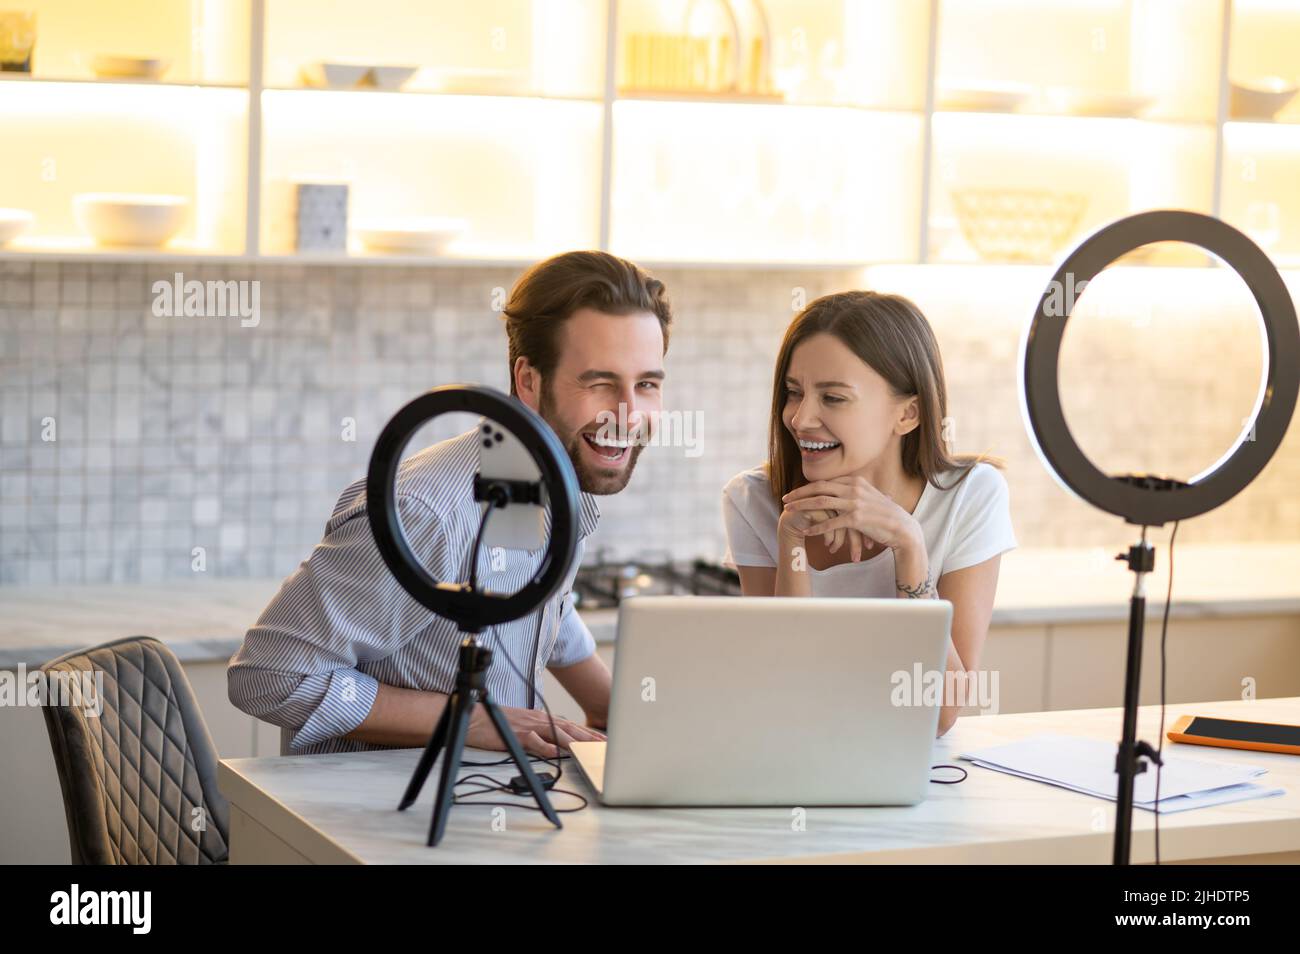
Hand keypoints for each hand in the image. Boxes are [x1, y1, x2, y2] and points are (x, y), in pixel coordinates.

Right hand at [467, 703, 605, 757]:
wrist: (476, 718)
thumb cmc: (498, 723)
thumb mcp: (524, 726)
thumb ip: (540, 734)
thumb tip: (557, 745)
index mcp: (541, 718)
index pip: (569, 725)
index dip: (587, 732)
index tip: (602, 739)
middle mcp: (538, 720)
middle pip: (569, 728)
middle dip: (588, 737)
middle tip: (604, 745)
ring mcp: (528, 726)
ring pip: (556, 733)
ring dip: (574, 741)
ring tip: (588, 749)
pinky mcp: (516, 734)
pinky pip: (533, 741)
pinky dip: (545, 747)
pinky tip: (556, 753)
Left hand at [782, 476, 921, 559]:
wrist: (901, 527)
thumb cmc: (884, 513)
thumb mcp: (870, 495)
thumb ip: (855, 489)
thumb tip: (842, 486)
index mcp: (855, 481)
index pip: (826, 481)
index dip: (807, 487)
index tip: (795, 492)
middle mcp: (854, 488)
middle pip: (819, 488)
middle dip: (799, 494)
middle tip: (785, 500)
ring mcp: (855, 503)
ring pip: (820, 503)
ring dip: (801, 507)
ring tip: (788, 512)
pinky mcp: (856, 518)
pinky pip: (830, 523)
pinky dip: (816, 527)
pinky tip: (806, 531)